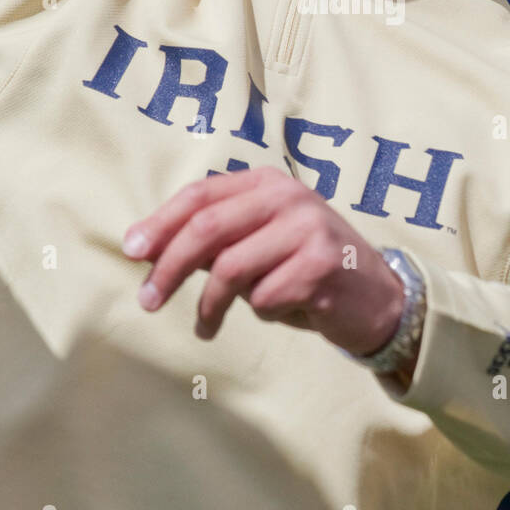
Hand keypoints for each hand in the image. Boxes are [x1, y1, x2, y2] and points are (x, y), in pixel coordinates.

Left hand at [121, 166, 407, 357]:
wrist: (378, 296)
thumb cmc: (306, 269)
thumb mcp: (260, 243)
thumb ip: (214, 240)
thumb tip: (146, 247)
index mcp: (267, 183)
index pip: (200, 195)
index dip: (160, 222)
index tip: (131, 252)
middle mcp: (288, 198)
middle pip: (207, 228)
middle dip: (168, 267)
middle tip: (147, 299)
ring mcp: (308, 229)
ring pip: (230, 269)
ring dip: (210, 306)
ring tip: (205, 327)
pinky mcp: (321, 267)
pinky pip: (264, 298)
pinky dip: (263, 313)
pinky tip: (281, 312)